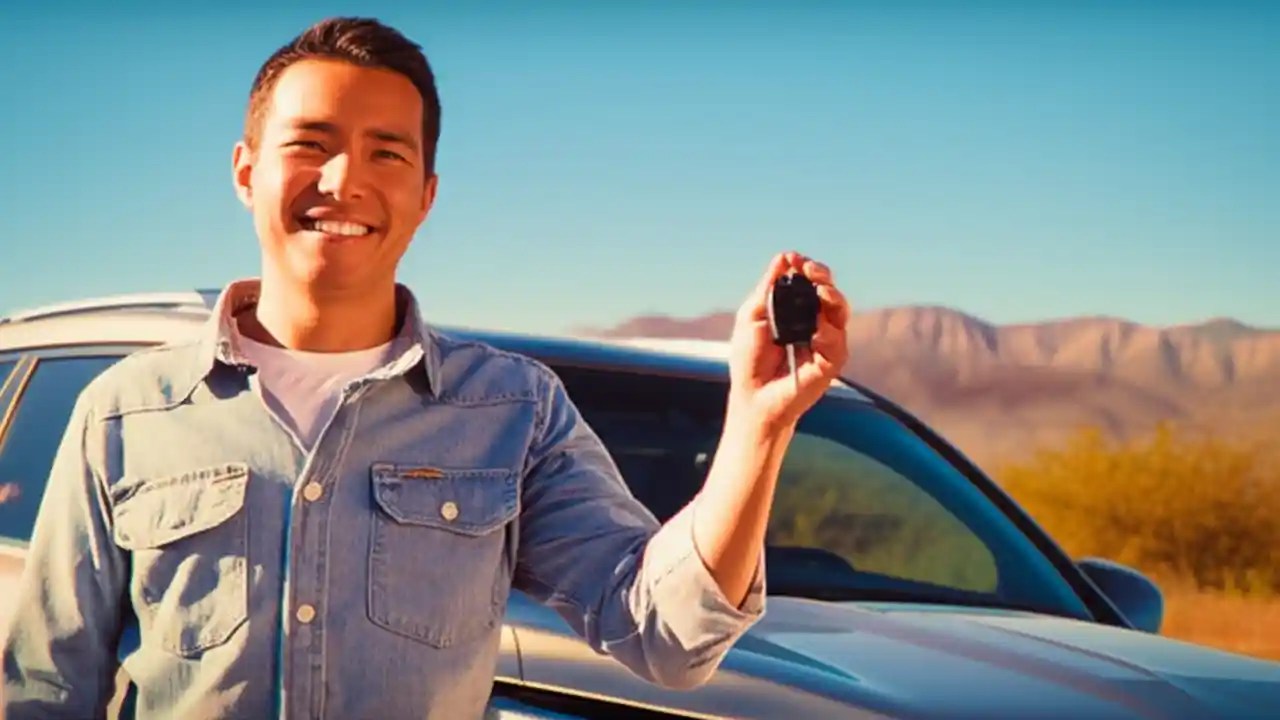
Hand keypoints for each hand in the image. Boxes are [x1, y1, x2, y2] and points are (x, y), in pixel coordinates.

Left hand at [726, 251, 850, 431]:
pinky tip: (814, 332)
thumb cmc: (750, 359)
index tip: (795, 259)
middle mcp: (815, 324)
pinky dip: (827, 333)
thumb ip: (769, 288)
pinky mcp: (831, 363)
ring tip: (820, 291)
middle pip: (830, 292)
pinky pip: (837, 342)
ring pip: (841, 312)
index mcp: (797, 311)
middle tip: (810, 270)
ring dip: (833, 298)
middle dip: (823, 276)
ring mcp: (825, 343)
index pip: (811, 282)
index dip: (807, 268)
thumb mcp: (752, 316)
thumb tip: (784, 257)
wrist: (752, 395)